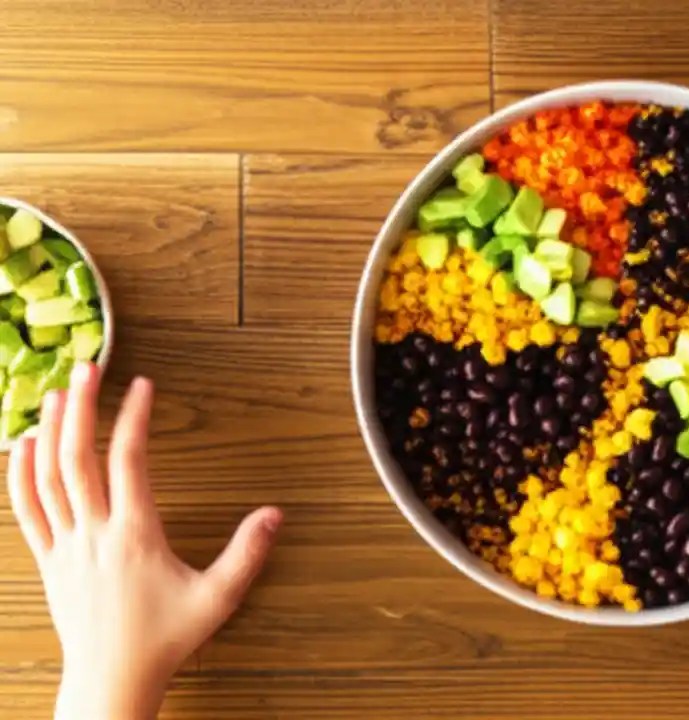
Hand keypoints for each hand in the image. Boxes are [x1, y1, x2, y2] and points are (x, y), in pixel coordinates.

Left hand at [5, 363, 281, 719]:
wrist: (112, 679)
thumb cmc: (165, 639)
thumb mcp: (218, 597)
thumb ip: (246, 553)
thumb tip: (274, 514)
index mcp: (134, 535)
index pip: (128, 462)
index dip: (133, 419)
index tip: (143, 385)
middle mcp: (94, 533)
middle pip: (78, 457)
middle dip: (82, 407)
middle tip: (90, 366)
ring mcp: (65, 546)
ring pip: (47, 476)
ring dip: (50, 429)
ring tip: (59, 391)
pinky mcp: (48, 561)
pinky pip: (26, 509)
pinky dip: (20, 472)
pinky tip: (23, 445)